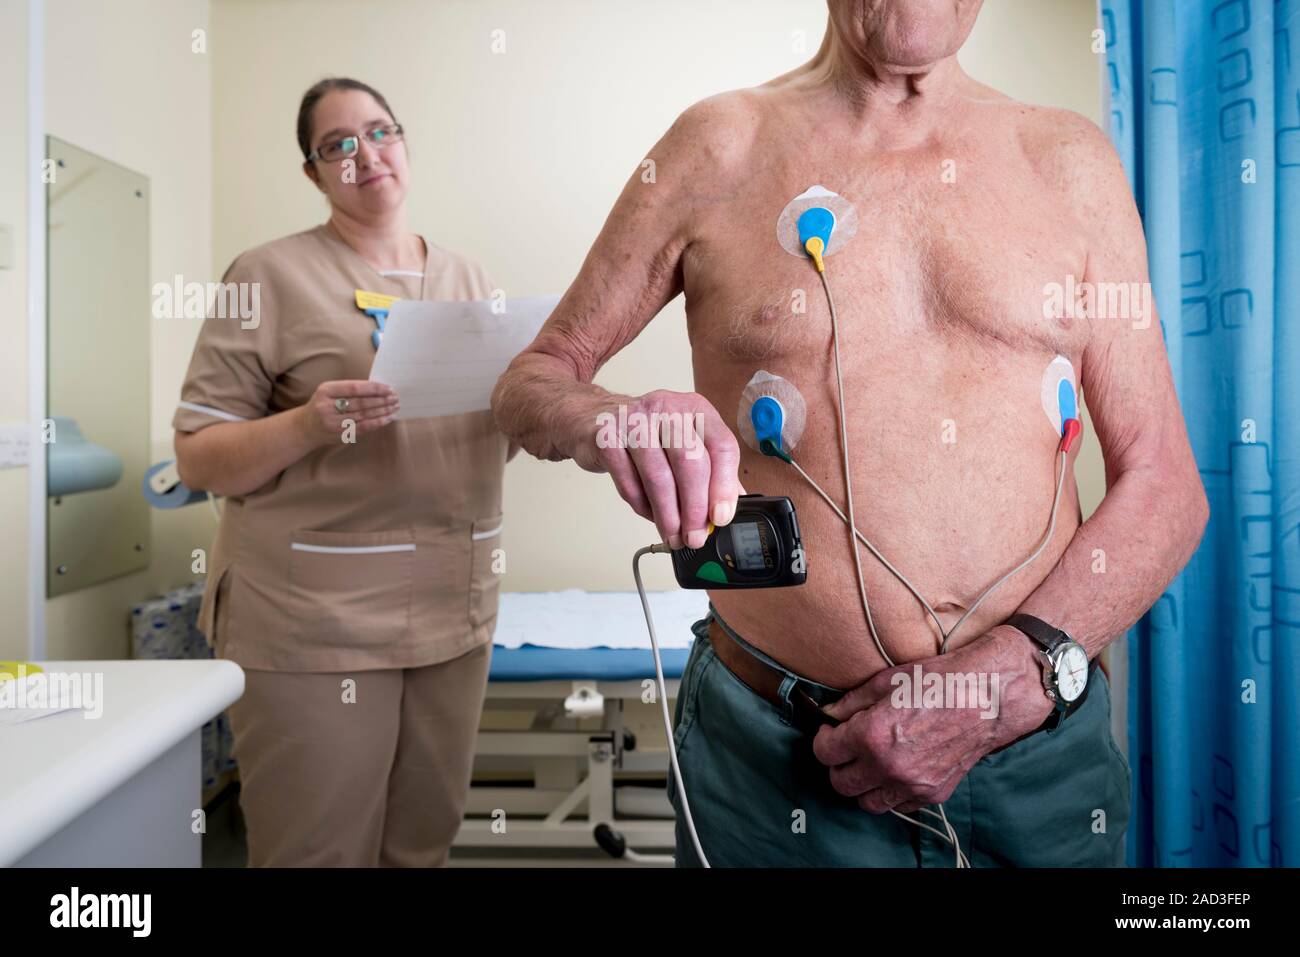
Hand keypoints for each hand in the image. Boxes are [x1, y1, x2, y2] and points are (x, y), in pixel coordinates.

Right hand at [298, 380, 398, 445]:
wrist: (305, 427)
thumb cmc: (323, 405)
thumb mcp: (329, 392)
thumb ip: (349, 389)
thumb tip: (378, 388)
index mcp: (326, 390)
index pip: (354, 388)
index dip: (373, 388)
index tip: (388, 388)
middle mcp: (327, 406)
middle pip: (360, 403)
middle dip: (381, 400)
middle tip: (395, 398)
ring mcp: (333, 423)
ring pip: (363, 416)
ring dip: (382, 411)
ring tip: (394, 407)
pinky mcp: (339, 435)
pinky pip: (362, 428)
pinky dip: (376, 423)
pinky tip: (387, 418)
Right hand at [581, 389, 741, 548]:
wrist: (596, 418)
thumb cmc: (649, 434)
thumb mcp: (687, 441)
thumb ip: (711, 471)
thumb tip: (728, 509)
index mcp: (696, 409)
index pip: (721, 446)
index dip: (724, 486)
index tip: (721, 517)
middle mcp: (666, 410)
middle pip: (690, 463)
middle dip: (695, 508)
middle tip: (695, 536)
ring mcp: (634, 422)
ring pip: (658, 478)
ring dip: (668, 515)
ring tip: (673, 535)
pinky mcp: (606, 439)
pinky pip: (629, 484)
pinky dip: (643, 508)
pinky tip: (651, 516)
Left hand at [811, 626, 1053, 813]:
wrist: (989, 696)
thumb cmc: (940, 680)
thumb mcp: (888, 680)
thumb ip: (853, 701)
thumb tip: (830, 713)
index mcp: (872, 735)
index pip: (825, 752)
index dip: (823, 739)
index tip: (829, 731)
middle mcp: (889, 766)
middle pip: (841, 783)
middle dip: (837, 765)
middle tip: (845, 748)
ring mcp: (912, 784)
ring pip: (867, 803)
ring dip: (861, 785)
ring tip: (868, 763)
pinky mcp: (933, 792)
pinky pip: (900, 804)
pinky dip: (891, 791)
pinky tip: (896, 769)